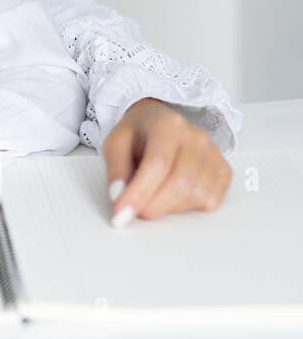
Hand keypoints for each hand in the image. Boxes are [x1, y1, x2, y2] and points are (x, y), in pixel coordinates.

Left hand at [102, 98, 231, 225]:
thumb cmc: (137, 135)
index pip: (158, 163)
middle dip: (153, 206)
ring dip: (169, 208)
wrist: (160, 124)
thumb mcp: (115, 144)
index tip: (121, 214)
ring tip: (151, 199)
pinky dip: (188, 208)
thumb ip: (116, 169)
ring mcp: (214, 154)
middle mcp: (196, 137)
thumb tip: (119, 197)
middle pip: (181, 183)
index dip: (139, 193)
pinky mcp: (224, 171)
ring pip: (197, 195)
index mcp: (167, 125)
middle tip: (134, 212)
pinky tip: (171, 198)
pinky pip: (211, 200)